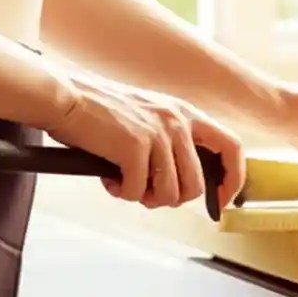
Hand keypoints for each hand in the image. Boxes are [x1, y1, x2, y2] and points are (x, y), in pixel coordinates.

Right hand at [45, 71, 245, 209]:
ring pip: (169, 194)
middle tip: (147, 194)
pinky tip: (109, 177)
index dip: (232, 179)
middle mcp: (178, 122)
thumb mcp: (150, 117)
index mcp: (186, 113)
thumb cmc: (100, 111)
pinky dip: (121, 192)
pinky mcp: (135, 147)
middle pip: (196, 185)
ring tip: (125, 183)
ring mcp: (158, 134)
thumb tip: (181, 183)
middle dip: (171, 199)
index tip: (221, 200)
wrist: (65, 96)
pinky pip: (136, 191)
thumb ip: (171, 142)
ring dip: (145, 197)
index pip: (232, 147)